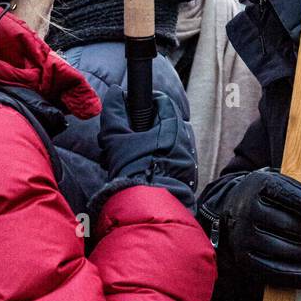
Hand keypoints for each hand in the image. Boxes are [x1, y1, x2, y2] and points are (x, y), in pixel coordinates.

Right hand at [97, 87, 196, 210]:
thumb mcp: (116, 138)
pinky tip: (135, 170)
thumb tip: (114, 92)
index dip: (140, 102)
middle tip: (119, 138)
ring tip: (122, 158)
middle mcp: (184, 137)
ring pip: (161, 141)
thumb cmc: (135, 170)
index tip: (125, 112)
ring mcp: (186, 156)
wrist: (150, 208)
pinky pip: (166, 158)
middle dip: (137, 127)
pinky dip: (151, 158)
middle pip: (159, 121)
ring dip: (142, 145)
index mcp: (172, 124)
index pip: (159, 99)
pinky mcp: (184, 173)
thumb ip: (114, 112)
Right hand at [199, 169, 300, 286]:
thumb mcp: (288, 179)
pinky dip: (296, 276)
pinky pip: (273, 272)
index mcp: (261, 185)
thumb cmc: (271, 194)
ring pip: (285, 250)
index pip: (288, 194)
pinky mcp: (244, 259)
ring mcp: (244, 236)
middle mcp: (248, 209)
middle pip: (290, 225)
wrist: (233, 210)